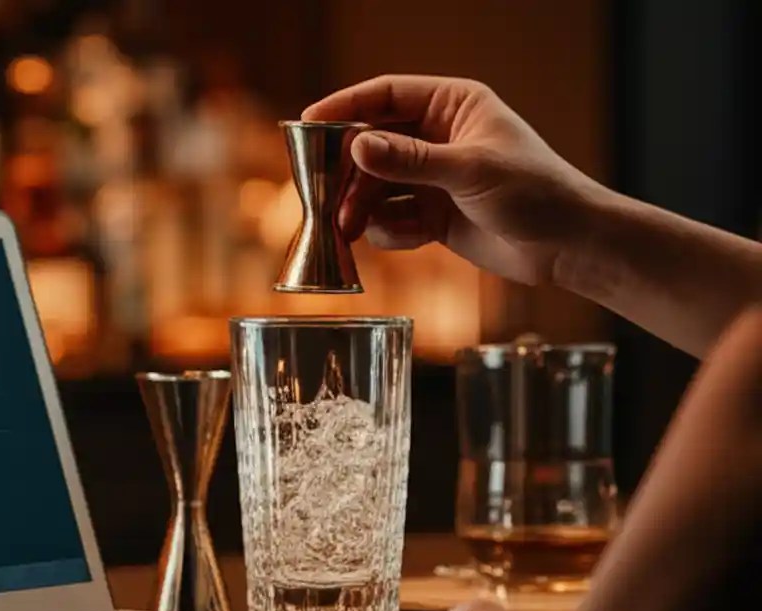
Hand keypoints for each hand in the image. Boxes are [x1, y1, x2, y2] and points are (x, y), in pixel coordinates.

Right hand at [303, 75, 607, 285]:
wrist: (569, 246)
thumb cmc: (537, 192)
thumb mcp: (470, 170)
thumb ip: (410, 161)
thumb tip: (357, 146)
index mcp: (452, 105)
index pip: (386, 96)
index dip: (345, 107)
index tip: (309, 123)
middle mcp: (438, 137)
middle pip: (371, 144)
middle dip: (348, 170)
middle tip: (321, 191)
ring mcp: (433, 177)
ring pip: (376, 185)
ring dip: (360, 207)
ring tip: (346, 227)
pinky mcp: (433, 214)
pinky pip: (392, 218)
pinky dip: (389, 231)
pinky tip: (406, 239)